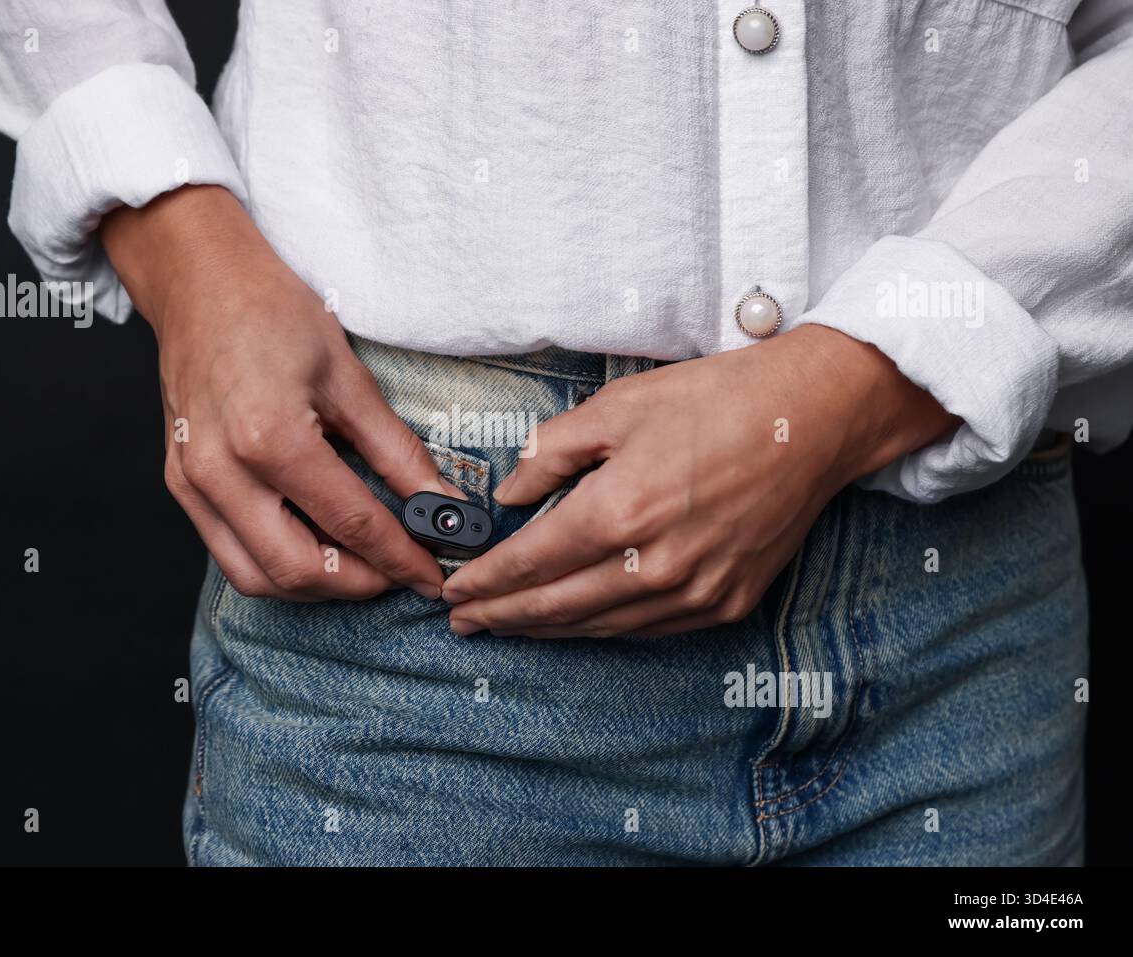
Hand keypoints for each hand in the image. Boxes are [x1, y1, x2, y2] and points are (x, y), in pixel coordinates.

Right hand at [101, 185, 459, 600]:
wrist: (200, 284)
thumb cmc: (271, 314)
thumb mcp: (348, 377)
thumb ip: (396, 451)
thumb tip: (442, 504)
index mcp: (270, 438)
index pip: (351, 523)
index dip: (401, 557)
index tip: (434, 575)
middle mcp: (222, 472)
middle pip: (299, 570)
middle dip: (360, 583)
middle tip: (402, 572)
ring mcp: (193, 484)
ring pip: (258, 576)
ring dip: (317, 585)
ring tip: (363, 566)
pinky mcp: (181, 485)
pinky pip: (230, 554)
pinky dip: (278, 566)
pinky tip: (316, 547)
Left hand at [442, 324, 958, 636]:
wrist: (815, 419)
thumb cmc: (716, 401)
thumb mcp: (618, 406)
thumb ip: (550, 453)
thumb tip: (510, 495)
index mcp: (621, 511)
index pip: (530, 562)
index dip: (486, 581)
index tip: (455, 590)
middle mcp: (655, 564)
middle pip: (556, 606)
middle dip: (502, 617)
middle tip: (464, 623)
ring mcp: (695, 591)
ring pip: (600, 626)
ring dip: (547, 629)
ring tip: (509, 627)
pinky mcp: (727, 602)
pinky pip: (648, 628)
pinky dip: (604, 628)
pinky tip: (579, 622)